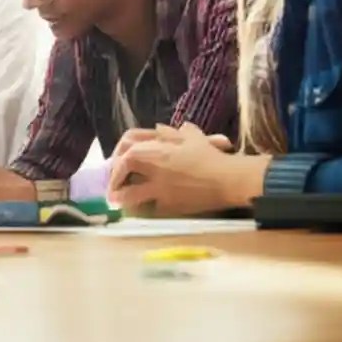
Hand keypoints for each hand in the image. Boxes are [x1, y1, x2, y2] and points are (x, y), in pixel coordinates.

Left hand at [107, 124, 269, 216]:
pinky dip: (142, 210)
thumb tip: (160, 129)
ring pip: (130, 195)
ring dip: (122, 198)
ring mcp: (159, 189)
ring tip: (117, 202)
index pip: (127, 149)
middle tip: (114, 184)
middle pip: (122, 170)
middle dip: (114, 178)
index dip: (119, 157)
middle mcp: (153, 168)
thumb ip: (173, 133)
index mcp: (156, 149)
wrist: (227, 179)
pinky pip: (149, 209)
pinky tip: (140, 212)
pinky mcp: (169, 207)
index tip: (117, 164)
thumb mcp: (192, 137)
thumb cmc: (210, 155)